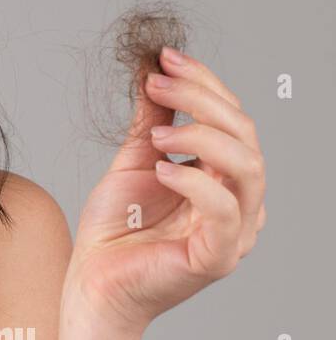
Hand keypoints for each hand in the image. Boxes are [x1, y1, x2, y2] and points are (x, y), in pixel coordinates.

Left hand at [65, 47, 266, 334]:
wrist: (92, 282)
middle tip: (158, 81)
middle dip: (202, 98)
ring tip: (158, 133)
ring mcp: (234, 230)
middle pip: (245, 134)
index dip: (204, 82)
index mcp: (224, 177)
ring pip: (247, 166)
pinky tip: (160, 169)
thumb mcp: (133, 162)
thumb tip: (154, 73)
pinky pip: (225, 211)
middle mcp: (239, 200)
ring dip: (203, 135)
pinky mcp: (217, 256)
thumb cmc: (115, 229)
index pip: (232, 118)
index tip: (165, 56)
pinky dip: (195, 181)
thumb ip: (152, 122)